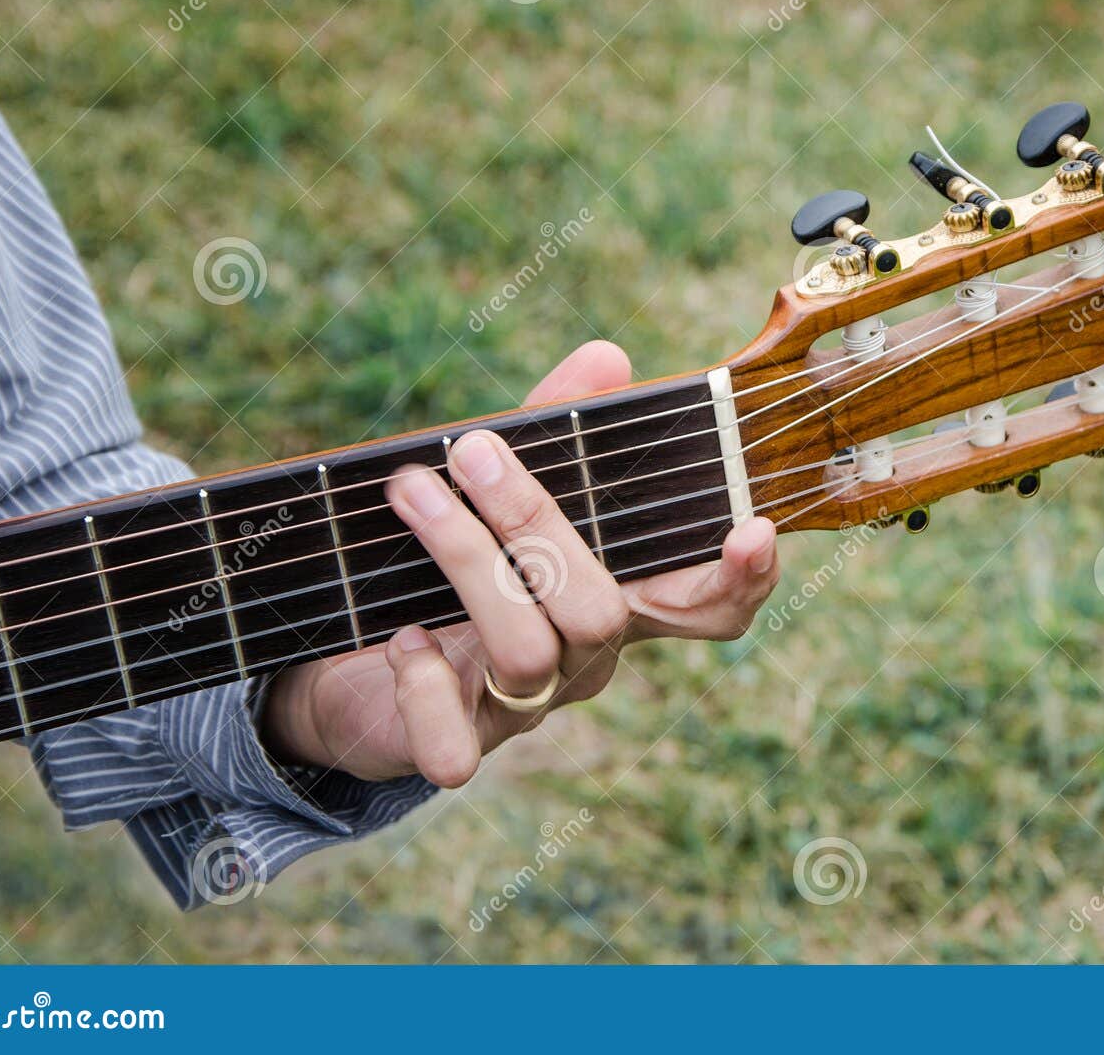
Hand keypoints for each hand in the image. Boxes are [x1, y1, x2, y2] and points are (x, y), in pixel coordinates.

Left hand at [261, 341, 779, 784]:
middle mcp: (582, 659)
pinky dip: (424, 684)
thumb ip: (555, 427)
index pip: (708, 608)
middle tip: (471, 447)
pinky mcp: (452, 743)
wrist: (352, 665)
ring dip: (463, 559)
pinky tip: (401, 638)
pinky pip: (455, 745)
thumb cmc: (448, 565)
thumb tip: (609, 356)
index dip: (743, 580)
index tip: (751, 526)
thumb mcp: (498, 489)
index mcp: (614, 596)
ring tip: (409, 490)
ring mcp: (523, 707)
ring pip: (527, 651)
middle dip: (533, 519)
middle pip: (601, 612)